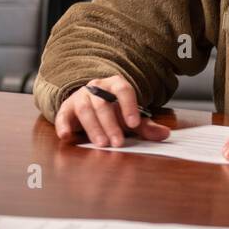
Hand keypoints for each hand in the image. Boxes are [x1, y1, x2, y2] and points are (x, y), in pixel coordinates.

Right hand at [54, 75, 170, 146]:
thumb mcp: (129, 117)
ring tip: (101, 144)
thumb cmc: (113, 111)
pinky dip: (64, 125)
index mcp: (115, 85)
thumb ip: (145, 126)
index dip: (129, 106)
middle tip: (117, 142)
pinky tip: (67, 136)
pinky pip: (63, 115)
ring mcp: (80, 96)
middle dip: (110, 124)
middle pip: (103, 103)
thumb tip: (165, 134)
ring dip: (93, 127)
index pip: (123, 90)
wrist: (90, 104)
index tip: (134, 123)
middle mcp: (97, 88)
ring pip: (85, 109)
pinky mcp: (66, 108)